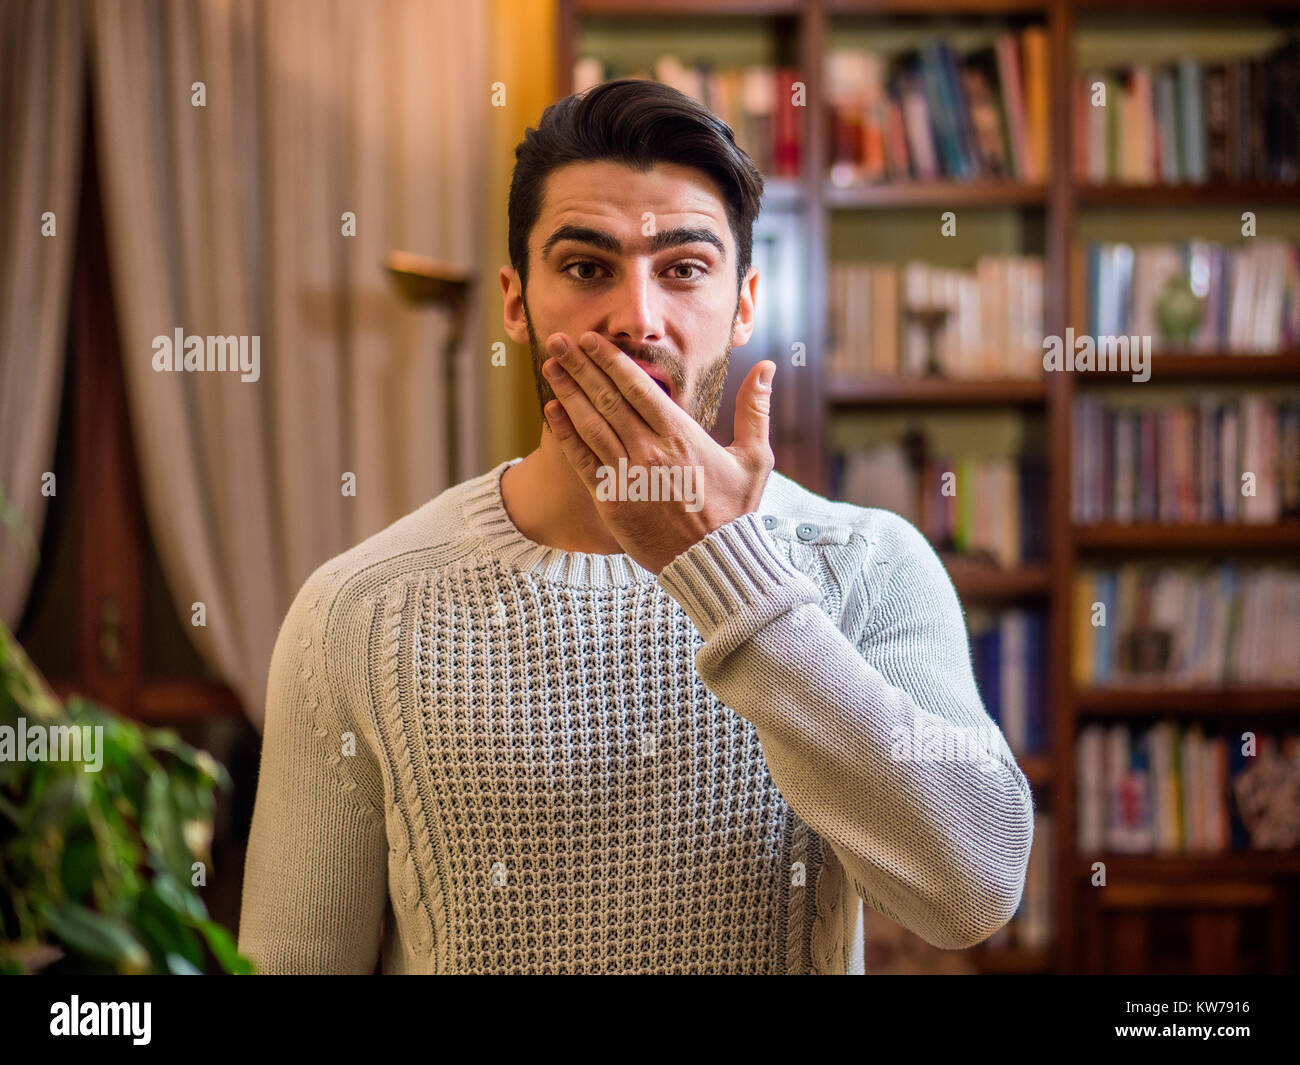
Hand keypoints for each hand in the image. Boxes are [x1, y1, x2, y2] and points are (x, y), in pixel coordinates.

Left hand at [541, 330, 774, 574]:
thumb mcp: (755, 458)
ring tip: (550, 367)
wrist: (713, 562)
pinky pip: (582, 460)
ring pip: (590, 424)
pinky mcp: (611, 500)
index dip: (610, 360)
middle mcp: (650, 449)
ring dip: (567, 392)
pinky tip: (551, 411)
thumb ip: (755, 410)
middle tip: (559, 342)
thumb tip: (770, 368)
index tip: (591, 340)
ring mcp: (627, 474)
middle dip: (580, 366)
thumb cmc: (735, 511)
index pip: (637, 387)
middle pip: (607, 398)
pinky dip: (565, 433)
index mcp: (681, 434)